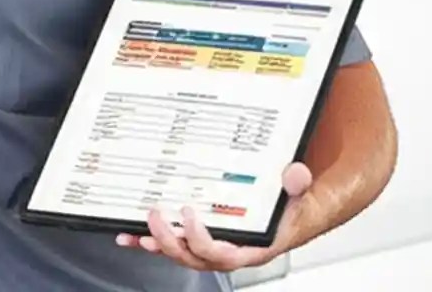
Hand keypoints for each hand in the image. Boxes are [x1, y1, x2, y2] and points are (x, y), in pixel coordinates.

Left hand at [115, 162, 316, 272]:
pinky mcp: (198, 241)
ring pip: (180, 254)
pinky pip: (173, 246)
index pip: (221, 253)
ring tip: (138, 232)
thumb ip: (296, 184)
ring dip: (157, 244)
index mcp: (251, 247)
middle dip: (170, 241)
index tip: (189, 216)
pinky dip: (152, 242)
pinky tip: (133, 236)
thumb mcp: (297, 195)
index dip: (201, 240)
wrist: (289, 217)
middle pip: (193, 257)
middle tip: (157, 216)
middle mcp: (227, 253)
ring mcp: (211, 249)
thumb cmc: (288, 211)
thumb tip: (294, 174)